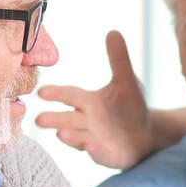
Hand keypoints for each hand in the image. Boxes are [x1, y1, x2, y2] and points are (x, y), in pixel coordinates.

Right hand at [35, 30, 153, 169]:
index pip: (70, 95)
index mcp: (89, 102)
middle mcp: (88, 121)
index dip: (57, 93)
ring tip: (60, 133)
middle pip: (67, 119)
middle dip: (54, 120)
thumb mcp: (127, 81)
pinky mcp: (109, 155)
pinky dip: (95, 152)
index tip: (42, 92)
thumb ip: (119, 59)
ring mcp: (96, 139)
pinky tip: (91, 147)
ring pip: (79, 138)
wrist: (148, 131)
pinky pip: (100, 155)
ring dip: (69, 136)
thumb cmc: (132, 105)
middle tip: (37, 120)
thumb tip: (114, 31)